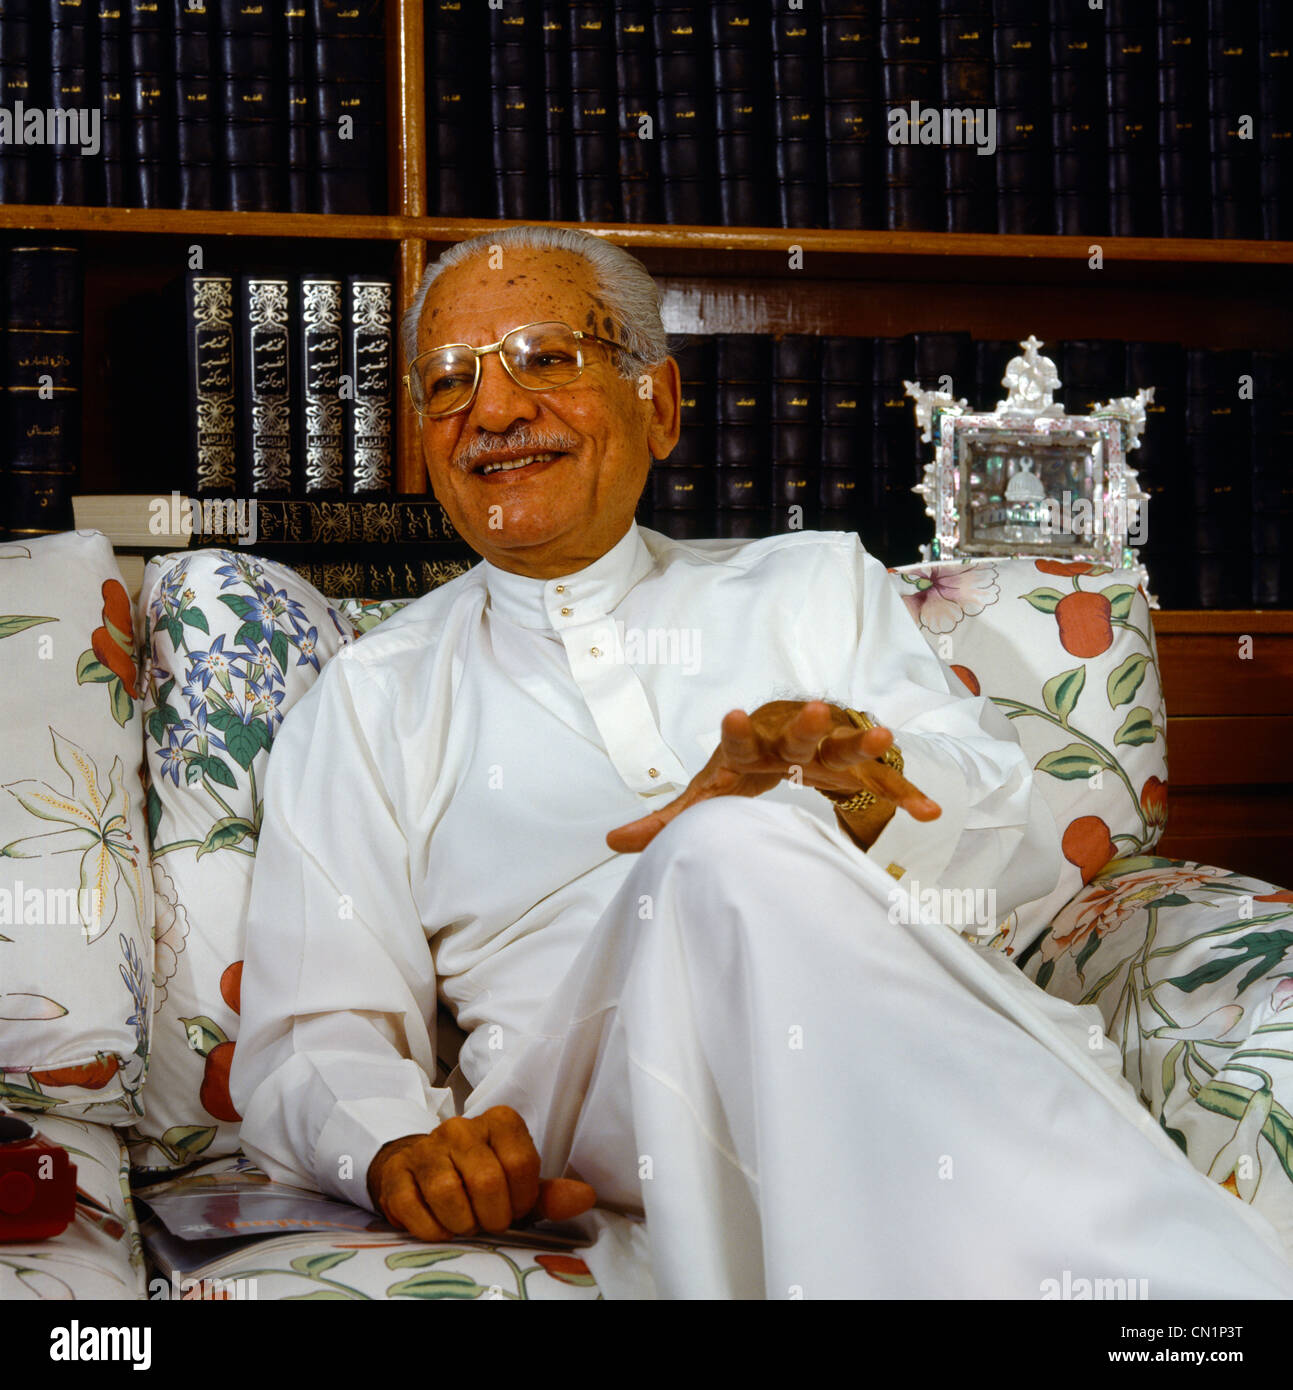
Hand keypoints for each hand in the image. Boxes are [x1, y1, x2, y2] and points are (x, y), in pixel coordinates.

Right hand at [367, 1106, 595, 1239]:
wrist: (423, 1175)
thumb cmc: (478, 1183)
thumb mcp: (517, 1188)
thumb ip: (549, 1195)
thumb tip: (586, 1197)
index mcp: (500, 1122)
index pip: (521, 1164)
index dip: (520, 1200)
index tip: (514, 1208)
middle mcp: (462, 1127)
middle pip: (486, 1180)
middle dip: (491, 1216)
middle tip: (488, 1222)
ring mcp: (427, 1146)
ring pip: (448, 1192)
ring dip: (461, 1224)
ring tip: (465, 1224)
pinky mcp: (398, 1171)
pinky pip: (414, 1208)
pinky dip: (432, 1230)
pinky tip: (439, 1227)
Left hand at [606, 700, 940, 852]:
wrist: (793, 736)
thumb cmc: (746, 765)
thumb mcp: (710, 792)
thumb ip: (669, 819)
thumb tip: (612, 844)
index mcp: (753, 747)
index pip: (739, 737)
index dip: (735, 729)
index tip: (728, 714)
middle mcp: (793, 743)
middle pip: (799, 734)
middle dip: (809, 724)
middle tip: (816, 709)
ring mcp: (830, 755)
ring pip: (848, 748)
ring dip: (864, 742)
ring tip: (883, 732)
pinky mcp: (861, 773)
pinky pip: (886, 786)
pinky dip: (907, 797)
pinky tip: (930, 812)